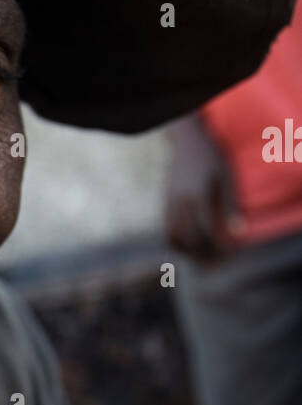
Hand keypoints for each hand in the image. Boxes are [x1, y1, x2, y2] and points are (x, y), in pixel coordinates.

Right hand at [165, 115, 238, 263]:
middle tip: (217, 262)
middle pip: (189, 239)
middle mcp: (179, 203)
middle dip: (203, 254)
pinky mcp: (164, 203)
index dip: (218, 247)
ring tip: (202, 256)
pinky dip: (178, 242)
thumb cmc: (211, 158)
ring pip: (174, 238)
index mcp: (197, 197)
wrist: (187, 141)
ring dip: (188, 251)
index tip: (229, 254)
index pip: (207, 232)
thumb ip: (230, 207)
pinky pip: (167, 230)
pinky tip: (191, 244)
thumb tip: (238, 233)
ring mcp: (169, 204)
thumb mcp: (227, 179)